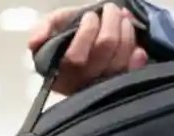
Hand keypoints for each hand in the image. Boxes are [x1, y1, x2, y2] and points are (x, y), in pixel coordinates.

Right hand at [27, 3, 148, 94]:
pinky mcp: (122, 88)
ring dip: (126, 33)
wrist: (88, 49)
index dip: (87, 32)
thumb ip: (43, 30)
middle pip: (104, 50)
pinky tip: (138, 46)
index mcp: (60, 71)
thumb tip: (34, 42)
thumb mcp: (52, 29)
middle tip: (111, 9)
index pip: (76, 56)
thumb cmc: (68, 39)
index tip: (90, 15)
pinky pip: (133, 73)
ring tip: (123, 19)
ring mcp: (103, 87)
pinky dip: (137, 58)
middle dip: (111, 24)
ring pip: (120, 59)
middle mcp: (82, 84)